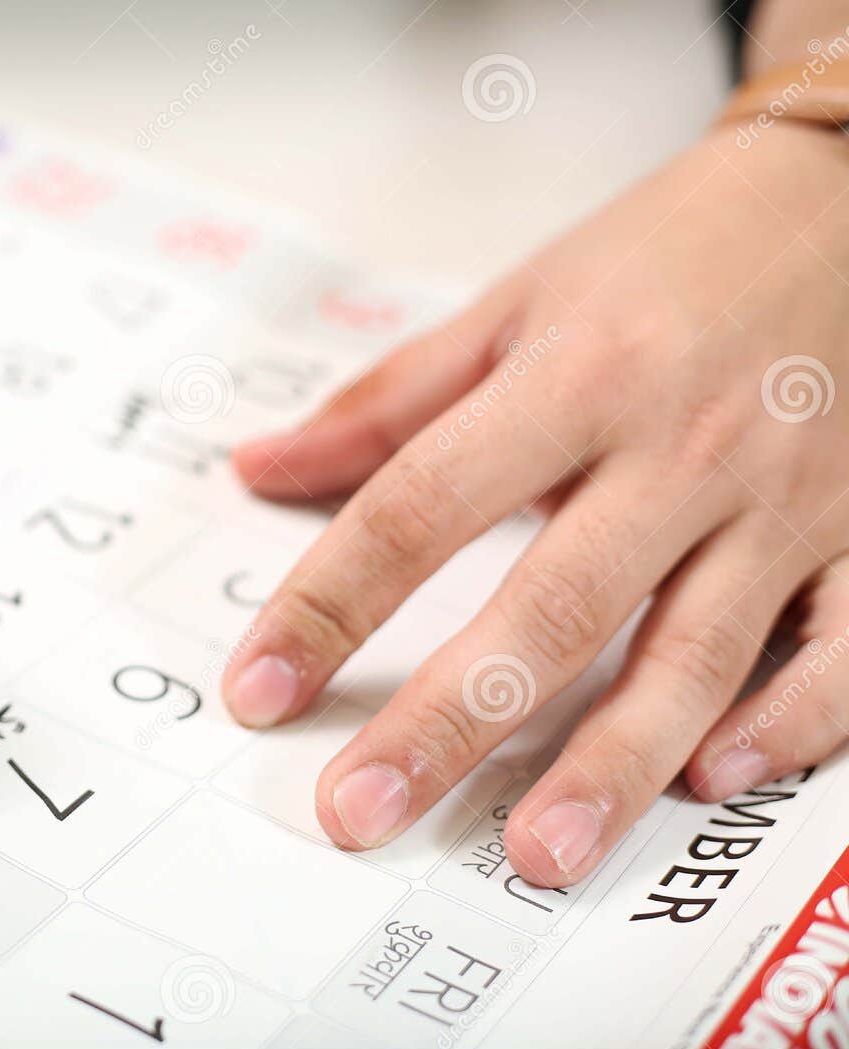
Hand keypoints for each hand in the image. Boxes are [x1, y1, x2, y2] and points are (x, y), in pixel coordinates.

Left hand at [224, 120, 848, 886]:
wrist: (848, 195)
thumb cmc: (669, 255)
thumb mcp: (517, 303)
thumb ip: (387, 401)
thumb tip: (260, 467)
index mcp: (574, 379)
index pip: (418, 506)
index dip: (328, 603)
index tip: (259, 686)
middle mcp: (678, 448)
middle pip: (547, 605)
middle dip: (450, 721)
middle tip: (365, 810)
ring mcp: (781, 502)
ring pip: (691, 653)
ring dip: (611, 761)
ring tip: (534, 853)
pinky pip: (841, 647)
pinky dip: (793, 719)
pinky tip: (714, 778)